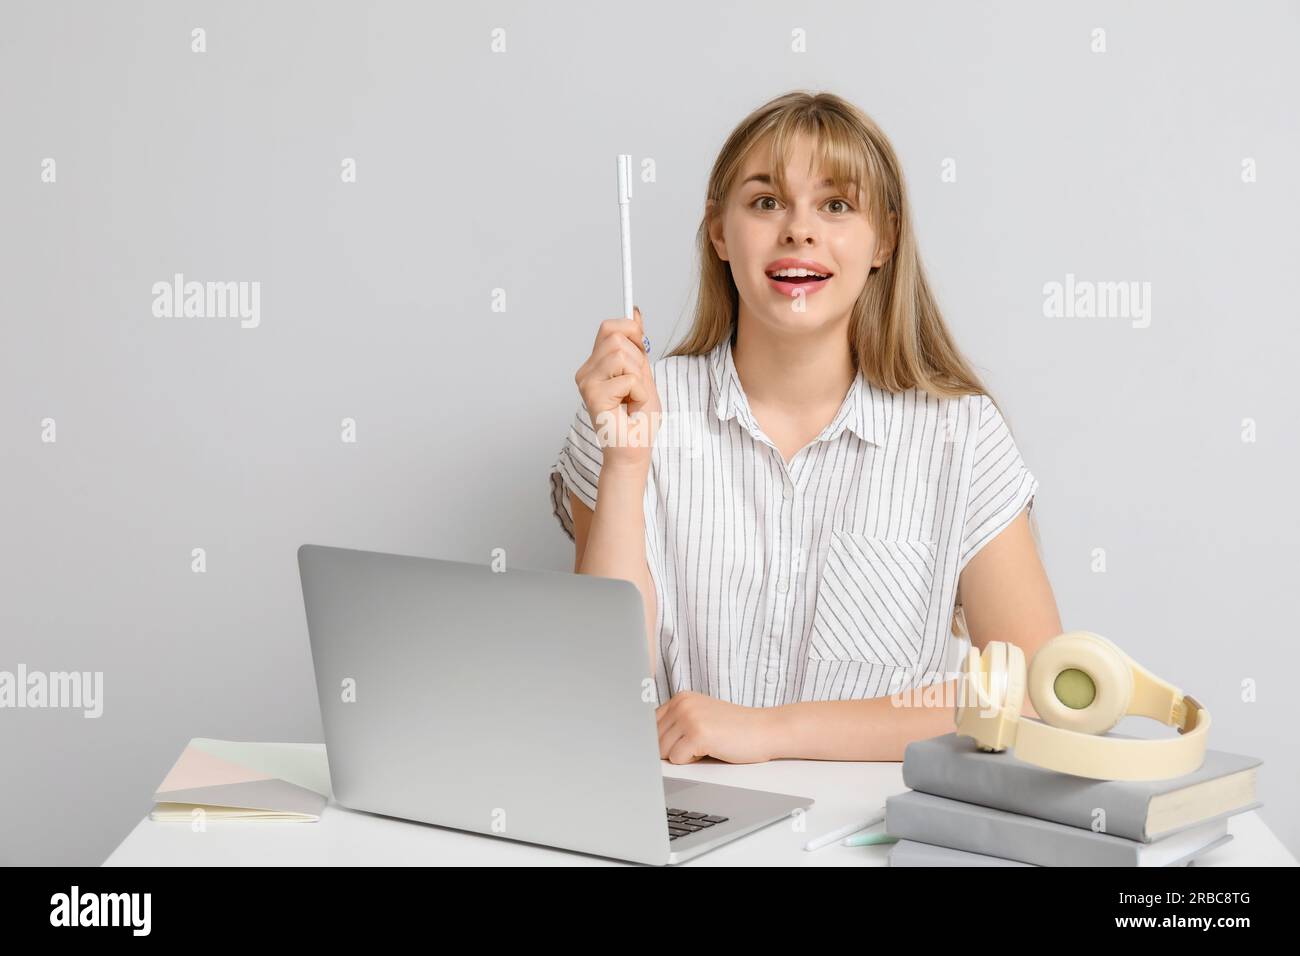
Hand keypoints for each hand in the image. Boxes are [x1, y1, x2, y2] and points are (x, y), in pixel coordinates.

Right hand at [573, 306, 659, 470]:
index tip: (642, 348)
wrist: (634, 452)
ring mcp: (586, 382)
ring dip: (639, 377)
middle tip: (637, 385)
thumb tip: (634, 313)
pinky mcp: (592, 395)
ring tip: (632, 398)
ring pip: (622, 353)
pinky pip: (628, 379)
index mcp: (597, 365)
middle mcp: (587, 371)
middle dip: (638, 358)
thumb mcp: (644, 375)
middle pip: (615, 335)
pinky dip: (639, 394)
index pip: (609, 327)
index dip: (630, 330)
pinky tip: (629, 409)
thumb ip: (638, 348)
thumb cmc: (639, 421)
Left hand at [655, 690, 778, 763]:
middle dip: (672, 750)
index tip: (674, 744)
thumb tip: (646, 743)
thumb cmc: (735, 729)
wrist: (765, 730)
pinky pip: (677, 760)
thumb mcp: (701, 717)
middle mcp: (682, 703)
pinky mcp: (697, 734)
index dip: (662, 741)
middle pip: (654, 740)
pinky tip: (711, 750)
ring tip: (706, 745)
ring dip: (683, 756)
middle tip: (699, 744)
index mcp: (680, 698)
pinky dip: (692, 761)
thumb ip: (676, 723)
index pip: (650, 726)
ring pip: (663, 752)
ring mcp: (689, 717)